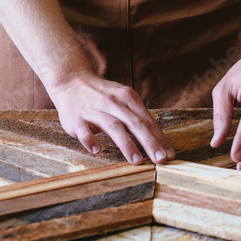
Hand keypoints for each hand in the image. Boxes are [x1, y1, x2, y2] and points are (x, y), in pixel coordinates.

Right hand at [48, 71, 175, 164]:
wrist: (71, 80)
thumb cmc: (102, 95)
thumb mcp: (123, 99)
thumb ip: (138, 117)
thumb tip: (159, 141)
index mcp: (127, 98)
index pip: (147, 120)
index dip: (159, 138)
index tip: (169, 154)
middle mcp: (112, 103)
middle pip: (134, 123)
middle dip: (149, 142)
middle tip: (160, 160)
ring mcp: (94, 110)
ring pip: (113, 126)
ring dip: (126, 144)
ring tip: (137, 160)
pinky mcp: (77, 118)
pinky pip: (84, 130)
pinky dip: (90, 139)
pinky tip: (97, 150)